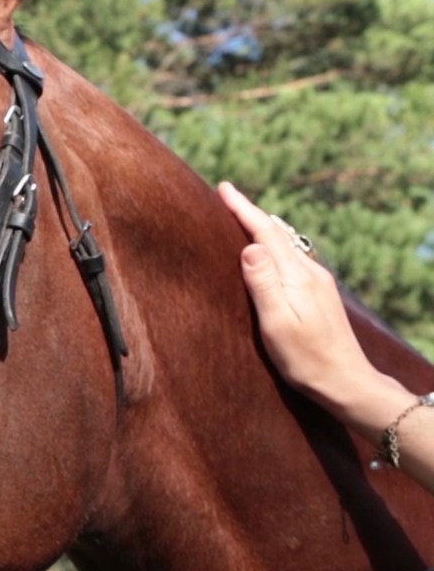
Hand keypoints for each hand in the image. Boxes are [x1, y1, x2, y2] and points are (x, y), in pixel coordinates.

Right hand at [223, 182, 385, 415]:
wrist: (345, 381)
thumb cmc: (306, 360)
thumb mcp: (278, 324)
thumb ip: (263, 284)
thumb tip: (249, 247)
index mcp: (297, 277)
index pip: (266, 234)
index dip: (244, 209)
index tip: (224, 189)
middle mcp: (310, 273)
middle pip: (277, 234)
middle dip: (251, 214)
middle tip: (227, 198)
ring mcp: (318, 283)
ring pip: (285, 246)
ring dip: (262, 229)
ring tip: (242, 218)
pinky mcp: (319, 294)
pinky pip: (291, 260)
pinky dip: (273, 247)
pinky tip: (265, 253)